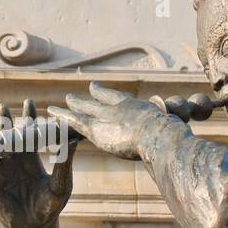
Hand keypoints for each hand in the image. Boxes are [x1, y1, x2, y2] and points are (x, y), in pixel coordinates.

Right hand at [0, 99, 76, 227]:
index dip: (28, 117)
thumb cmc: (51, 206)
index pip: (27, 132)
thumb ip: (65, 163)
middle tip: (2, 108)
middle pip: (4, 136)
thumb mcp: (61, 185)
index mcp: (29, 158)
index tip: (29, 103)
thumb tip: (74, 141)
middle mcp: (11, 161)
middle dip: (3, 121)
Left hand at [49, 82, 171, 161]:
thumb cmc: (169, 137)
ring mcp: (105, 117)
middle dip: (85, 100)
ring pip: (81, 110)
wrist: (158, 134)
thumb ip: (167, 135)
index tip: (96, 88)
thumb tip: (177, 139)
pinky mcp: (95, 128)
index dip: (105, 94)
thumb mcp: (170, 133)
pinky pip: (73, 122)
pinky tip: (50, 115)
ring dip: (68, 108)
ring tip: (56, 106)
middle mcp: (117, 108)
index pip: (116, 98)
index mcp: (135, 107)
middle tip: (74, 95)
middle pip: (97, 102)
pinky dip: (61, 119)